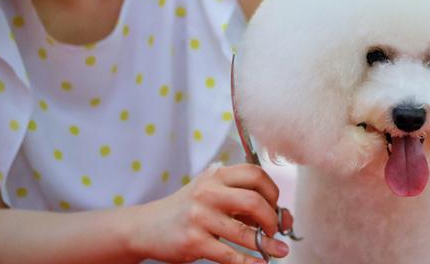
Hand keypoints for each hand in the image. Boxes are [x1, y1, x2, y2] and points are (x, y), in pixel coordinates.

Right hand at [129, 164, 292, 263]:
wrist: (147, 226)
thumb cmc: (189, 209)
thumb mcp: (212, 193)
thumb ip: (242, 199)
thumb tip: (282, 217)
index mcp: (216, 176)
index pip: (255, 174)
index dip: (272, 190)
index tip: (275, 205)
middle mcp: (208, 192)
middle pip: (254, 201)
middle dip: (272, 218)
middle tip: (275, 229)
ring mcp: (199, 216)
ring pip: (245, 231)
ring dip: (268, 244)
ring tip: (281, 251)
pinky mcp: (193, 241)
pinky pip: (230, 255)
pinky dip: (250, 262)